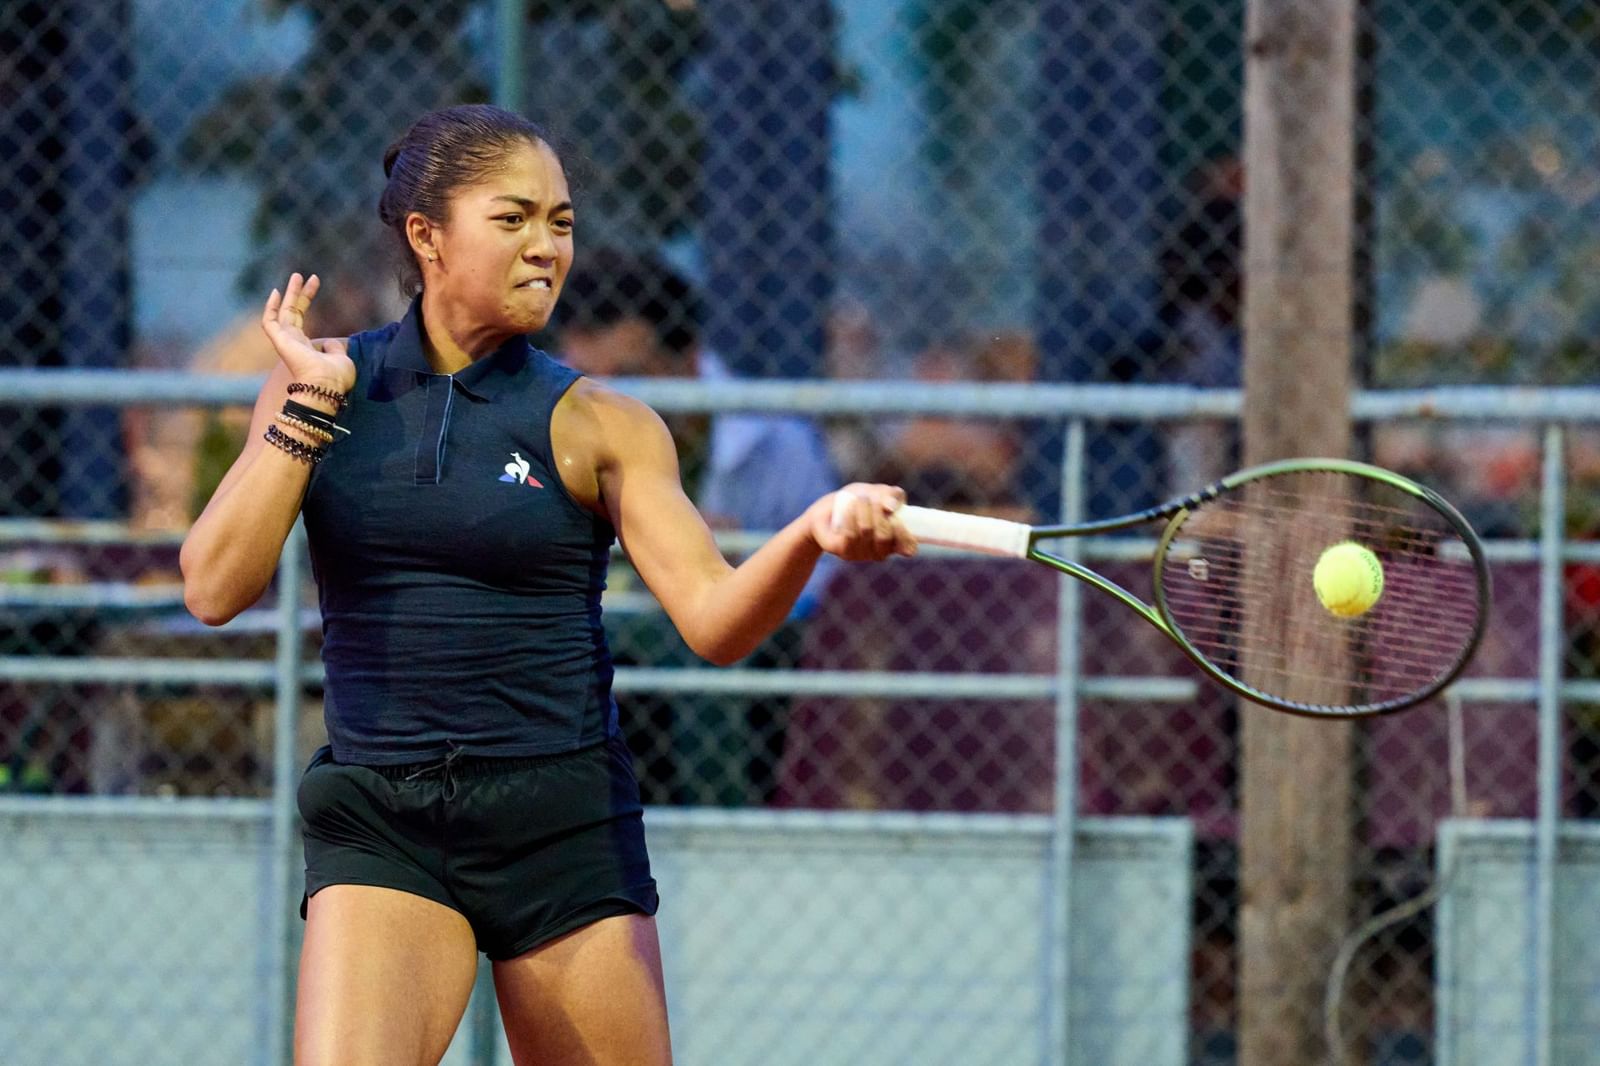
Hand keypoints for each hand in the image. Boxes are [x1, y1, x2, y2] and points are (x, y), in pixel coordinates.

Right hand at [260, 272, 355, 394]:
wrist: (326, 387)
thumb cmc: (336, 378)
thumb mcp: (340, 358)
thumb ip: (333, 348)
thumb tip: (331, 342)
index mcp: (305, 347)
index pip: (301, 318)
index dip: (305, 300)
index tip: (313, 283)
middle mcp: (293, 343)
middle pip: (292, 312)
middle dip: (298, 293)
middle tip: (304, 275)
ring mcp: (286, 342)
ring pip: (283, 313)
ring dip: (289, 294)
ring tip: (297, 275)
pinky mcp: (280, 342)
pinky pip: (269, 322)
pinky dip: (270, 308)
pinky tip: (276, 292)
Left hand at [808, 483, 916, 561]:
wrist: (826, 511)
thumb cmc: (856, 501)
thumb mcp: (875, 491)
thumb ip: (890, 494)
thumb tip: (892, 506)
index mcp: (894, 539)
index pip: (908, 547)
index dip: (905, 535)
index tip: (896, 518)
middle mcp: (881, 551)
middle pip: (886, 536)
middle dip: (877, 511)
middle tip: (869, 499)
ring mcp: (863, 555)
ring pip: (867, 530)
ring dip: (862, 509)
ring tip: (857, 500)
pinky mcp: (845, 553)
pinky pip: (850, 533)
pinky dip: (849, 516)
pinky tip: (846, 509)